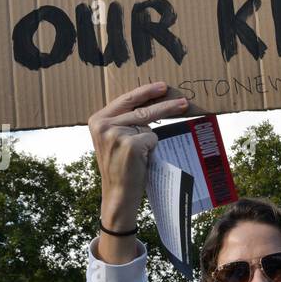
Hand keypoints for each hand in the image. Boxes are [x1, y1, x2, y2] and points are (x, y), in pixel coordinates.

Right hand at [89, 83, 190, 263]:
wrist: (118, 194)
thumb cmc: (121, 168)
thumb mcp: (115, 140)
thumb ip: (125, 122)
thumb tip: (152, 105)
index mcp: (97, 119)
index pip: (126, 99)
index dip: (145, 92)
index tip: (162, 86)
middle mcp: (103, 124)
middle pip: (141, 110)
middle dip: (165, 105)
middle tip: (183, 102)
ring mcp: (115, 134)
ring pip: (147, 125)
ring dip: (151, 138)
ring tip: (144, 151)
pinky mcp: (129, 145)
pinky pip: (152, 139)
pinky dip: (152, 148)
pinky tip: (141, 160)